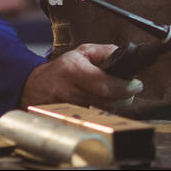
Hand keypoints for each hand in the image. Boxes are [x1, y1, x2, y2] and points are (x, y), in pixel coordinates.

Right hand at [18, 43, 143, 110]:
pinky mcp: (69, 119)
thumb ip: (105, 52)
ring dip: (115, 104)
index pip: (104, 83)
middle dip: (124, 96)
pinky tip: (104, 103)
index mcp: (74, 71)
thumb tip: (124, 56)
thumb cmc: (62, 68)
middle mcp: (70, 92)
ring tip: (116, 94)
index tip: (136, 84)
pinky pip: (95, 118)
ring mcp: (68, 109)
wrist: (34, 87)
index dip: (124, 86)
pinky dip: (104, 111)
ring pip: (103, 111)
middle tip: (130, 89)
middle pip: (107, 101)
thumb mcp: (82, 51)